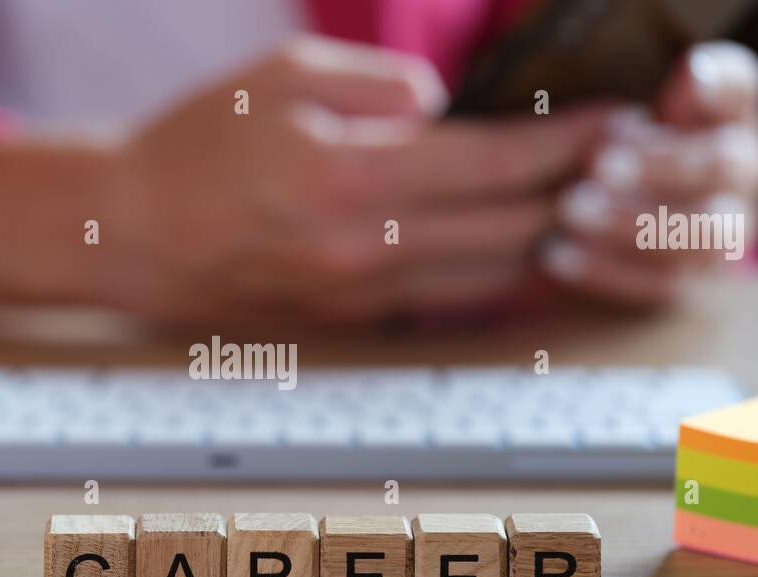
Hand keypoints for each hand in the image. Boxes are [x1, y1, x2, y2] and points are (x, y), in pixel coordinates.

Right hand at [104, 36, 612, 325]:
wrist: (129, 234)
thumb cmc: (195, 144)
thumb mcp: (278, 75)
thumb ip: (375, 84)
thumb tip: (445, 105)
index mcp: (350, 175)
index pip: (493, 164)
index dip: (566, 145)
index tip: (617, 123)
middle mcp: (366, 247)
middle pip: (509, 228)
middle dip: (581, 194)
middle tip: (627, 165)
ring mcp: (361, 295)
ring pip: (490, 276)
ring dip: (550, 240)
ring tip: (592, 205)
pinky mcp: (350, 320)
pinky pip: (449, 299)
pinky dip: (498, 272)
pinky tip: (524, 245)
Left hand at [540, 41, 757, 306]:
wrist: (629, 229)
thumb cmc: (632, 151)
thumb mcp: (639, 116)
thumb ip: (666, 97)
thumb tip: (695, 71)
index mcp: (734, 119)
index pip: (742, 90)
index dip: (721, 85)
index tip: (687, 76)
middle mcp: (744, 176)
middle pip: (722, 167)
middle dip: (660, 165)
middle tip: (598, 164)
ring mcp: (726, 235)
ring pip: (697, 235)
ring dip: (628, 222)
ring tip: (569, 210)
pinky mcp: (693, 286)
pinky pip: (658, 285)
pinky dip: (605, 270)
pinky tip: (557, 255)